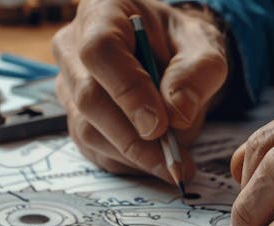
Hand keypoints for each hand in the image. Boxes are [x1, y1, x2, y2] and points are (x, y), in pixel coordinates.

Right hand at [52, 0, 227, 182]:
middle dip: (133, 137)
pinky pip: (94, 150)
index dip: (127, 92)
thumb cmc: (181, 46)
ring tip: (174, 162)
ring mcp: (69, 86)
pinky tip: (156, 162)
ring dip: (134, 155)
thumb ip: (196, 74)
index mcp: (102, 13)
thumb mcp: (204, 49)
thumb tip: (177, 114)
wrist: (171, 57)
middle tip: (174, 158)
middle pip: (90, 99)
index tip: (159, 125)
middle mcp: (74, 48)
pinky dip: (128, 163)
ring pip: (88, 131)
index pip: (100, 52)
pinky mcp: (76, 119)